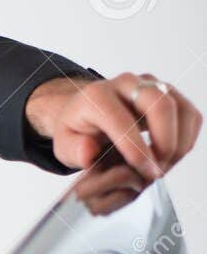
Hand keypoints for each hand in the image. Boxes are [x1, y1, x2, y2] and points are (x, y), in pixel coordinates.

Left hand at [25, 72, 201, 213]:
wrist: (88, 111)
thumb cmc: (79, 129)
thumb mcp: (63, 143)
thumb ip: (74, 150)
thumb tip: (89, 152)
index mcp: (97, 96)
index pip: (120, 119)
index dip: (135, 148)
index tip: (145, 170)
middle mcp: (127, 84)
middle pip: (159, 103)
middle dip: (165, 141)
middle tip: (158, 170)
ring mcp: (151, 86)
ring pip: (180, 108)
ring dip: (178, 143)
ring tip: (163, 166)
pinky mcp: (169, 94)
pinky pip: (189, 115)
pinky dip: (186, 139)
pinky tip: (171, 156)